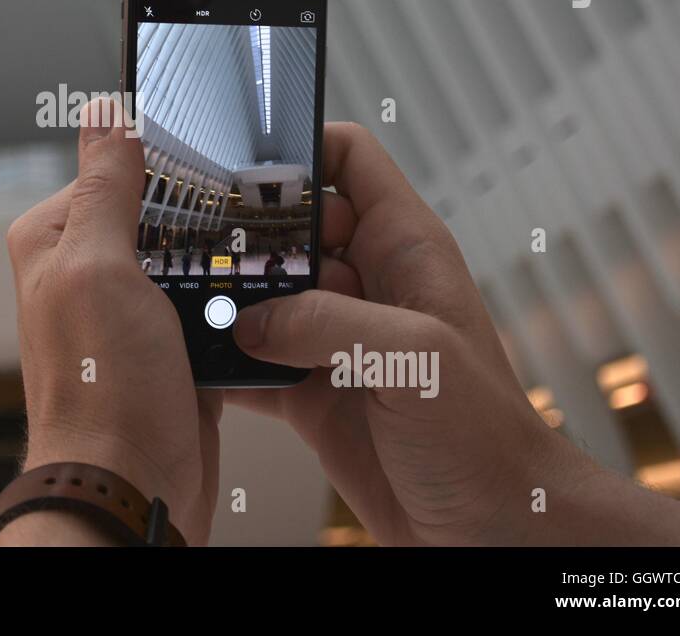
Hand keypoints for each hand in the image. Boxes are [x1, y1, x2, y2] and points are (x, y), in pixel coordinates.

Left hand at [1, 97, 221, 543]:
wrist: (130, 486)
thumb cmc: (100, 391)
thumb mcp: (98, 267)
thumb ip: (105, 187)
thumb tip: (107, 111)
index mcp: (57, 239)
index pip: (114, 165)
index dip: (166, 159)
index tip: (214, 155)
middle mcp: (87, 271)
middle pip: (159, 209)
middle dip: (201, 212)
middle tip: (245, 212)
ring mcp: (129, 310)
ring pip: (190, 254)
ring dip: (224, 257)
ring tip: (260, 255)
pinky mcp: (167, 344)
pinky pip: (209, 301)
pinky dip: (234, 299)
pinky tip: (258, 298)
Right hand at [229, 122, 574, 544]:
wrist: (492, 530)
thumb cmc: (485, 440)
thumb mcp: (413, 359)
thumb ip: (328, 321)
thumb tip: (251, 319)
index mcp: (404, 249)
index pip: (348, 160)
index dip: (299, 148)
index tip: (243, 164)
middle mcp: (366, 283)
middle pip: (291, 224)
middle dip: (245, 231)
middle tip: (200, 246)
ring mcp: (335, 336)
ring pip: (266, 290)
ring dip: (228, 296)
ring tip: (187, 300)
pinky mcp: (312, 389)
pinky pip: (254, 358)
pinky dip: (225, 358)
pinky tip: (198, 360)